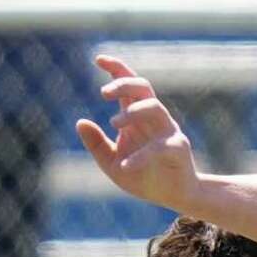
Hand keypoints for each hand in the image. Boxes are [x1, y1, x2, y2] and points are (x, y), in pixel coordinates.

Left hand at [76, 54, 202, 213]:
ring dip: (133, 111)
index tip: (97, 59)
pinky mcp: (178, 148)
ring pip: (154, 107)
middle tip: (104, 93)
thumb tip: (79, 122)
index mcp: (137, 116)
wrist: (174, 196)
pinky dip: (141, 156)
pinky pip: (159, 147)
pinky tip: (126, 166)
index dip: (115, 67)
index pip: (128, 83)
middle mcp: (154, 117)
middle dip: (123, 83)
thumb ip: (97, 144)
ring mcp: (168, 130)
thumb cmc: (144, 176)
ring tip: (114, 123)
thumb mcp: (112, 163)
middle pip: (142, 87)